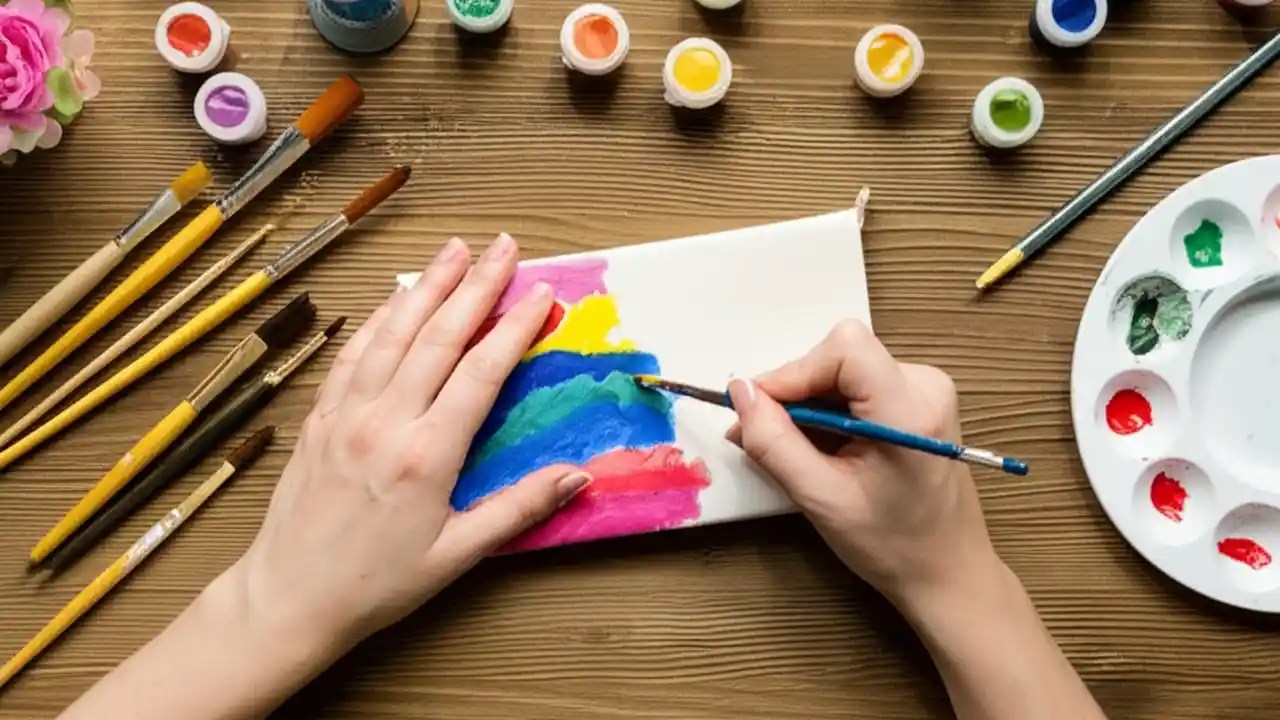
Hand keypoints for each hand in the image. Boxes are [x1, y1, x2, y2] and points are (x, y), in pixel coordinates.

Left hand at [227, 234, 590, 655]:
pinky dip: (379, 318)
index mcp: (426, 455)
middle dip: (476, 286)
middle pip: (438, 336)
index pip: (481, 372)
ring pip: (392, 332)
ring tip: (454, 250)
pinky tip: (396, 298)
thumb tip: (578, 476)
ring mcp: (346, 413)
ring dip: (427, 286)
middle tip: (505, 247)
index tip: (542, 293)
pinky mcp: (319, 417)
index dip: (515, 327)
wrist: (288, 598)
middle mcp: (385, 421)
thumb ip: (518, 509)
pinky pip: (353, 353)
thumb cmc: (376, 585)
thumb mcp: (457, 556)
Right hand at [726, 320, 997, 609]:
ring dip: (809, 401)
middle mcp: (925, 385)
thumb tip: (740, 394)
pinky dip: (828, 407)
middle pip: (839, 355)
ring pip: (843, 367)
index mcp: (910, 411)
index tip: (759, 410)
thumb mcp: (822, 500)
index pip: (844, 349)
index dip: (793, 372)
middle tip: (763, 436)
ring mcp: (926, 388)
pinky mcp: (919, 397)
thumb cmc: (894, 544)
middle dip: (794, 390)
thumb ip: (774, 443)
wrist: (948, 569)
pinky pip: (858, 382)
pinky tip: (823, 445)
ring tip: (795, 448)